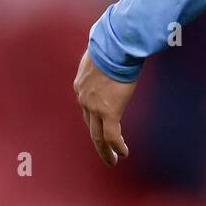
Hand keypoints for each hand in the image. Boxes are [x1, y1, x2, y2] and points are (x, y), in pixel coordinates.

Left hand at [73, 49, 136, 166]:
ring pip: (97, 136)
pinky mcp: (109, 111)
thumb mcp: (100, 54)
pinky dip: (116, 147)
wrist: (116, 46)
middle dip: (97, 141)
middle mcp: (84, 99)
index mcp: (81, 86)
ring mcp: (94, 107)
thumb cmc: (113, 44)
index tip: (103, 127)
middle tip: (105, 153)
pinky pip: (111, 136)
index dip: (95, 119)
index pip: (87, 108)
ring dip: (105, 150)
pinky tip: (124, 154)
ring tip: (112, 160)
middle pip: (90, 125)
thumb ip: (102, 61)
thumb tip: (110, 55)